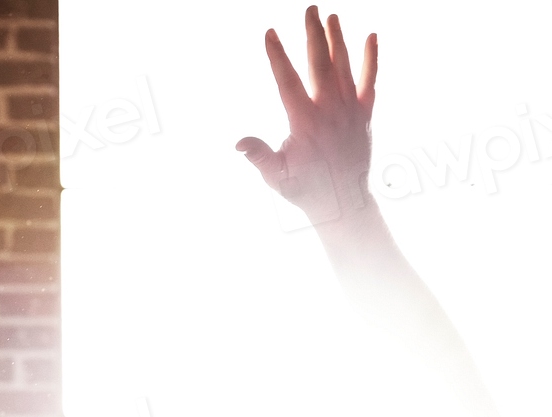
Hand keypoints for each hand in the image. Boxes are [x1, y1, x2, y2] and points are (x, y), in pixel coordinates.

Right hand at [237, 6, 376, 219]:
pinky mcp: (364, 113)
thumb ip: (260, 157)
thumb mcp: (276, 176)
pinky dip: (371, 58)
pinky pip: (370, 79)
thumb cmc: (303, 189)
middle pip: (321, 63)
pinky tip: (371, 36)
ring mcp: (350, 109)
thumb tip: (239, 143)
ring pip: (344, 66)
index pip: (288, 81)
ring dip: (337, 39)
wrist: (342, 202)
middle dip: (313, 34)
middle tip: (309, 9)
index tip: (270, 33)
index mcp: (305, 122)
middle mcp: (329, 110)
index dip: (278, 56)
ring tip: (330, 17)